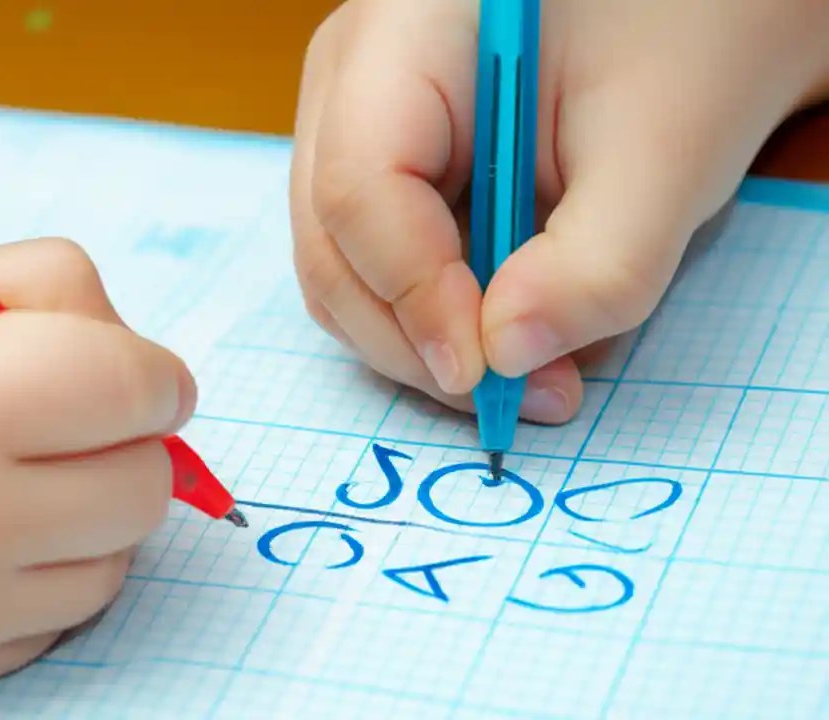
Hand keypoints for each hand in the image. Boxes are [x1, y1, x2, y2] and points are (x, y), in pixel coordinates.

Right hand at [0, 238, 192, 705]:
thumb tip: (158, 380)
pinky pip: (61, 618)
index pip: (136, 388)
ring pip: (116, 561)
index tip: (136, 380)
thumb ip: (55, 298)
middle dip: (128, 445)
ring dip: (88, 517)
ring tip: (5, 483)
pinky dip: (42, 575)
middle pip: (145, 485)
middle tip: (65, 427)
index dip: (154, 376)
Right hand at [291, 0, 828, 419]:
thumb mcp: (670, 147)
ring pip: (346, 270)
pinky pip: (379, 265)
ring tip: (533, 375)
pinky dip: (439, 318)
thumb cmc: (690, 34)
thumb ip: (599, 265)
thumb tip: (505, 362)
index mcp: (404, 34)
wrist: (697, 5)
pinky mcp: (384, 165)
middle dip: (418, 341)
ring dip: (428, 342)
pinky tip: (512, 329)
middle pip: (334, 243)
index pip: (360, 186)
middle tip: (522, 397)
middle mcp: (352, 79)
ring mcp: (355, 123)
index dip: (413, 294)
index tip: (489, 373)